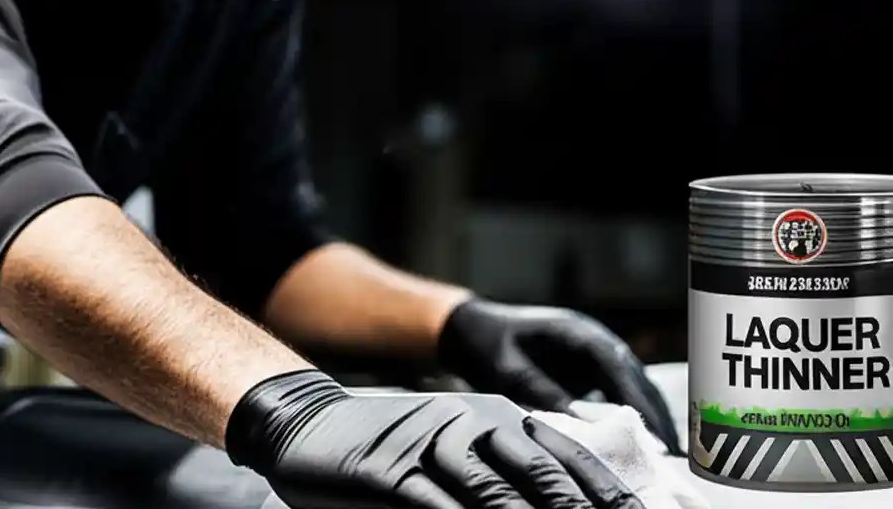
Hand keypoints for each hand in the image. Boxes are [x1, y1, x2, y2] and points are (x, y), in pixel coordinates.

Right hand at [226, 370, 646, 508]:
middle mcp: (471, 423)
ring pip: (496, 493)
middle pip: (543, 476)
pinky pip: (436, 504)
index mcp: (496, 417)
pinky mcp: (390, 469)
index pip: (569, 459)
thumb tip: (564, 500)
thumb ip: (504, 480)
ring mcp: (430, 443)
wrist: (307, 421)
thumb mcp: (452, 454)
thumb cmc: (389, 448)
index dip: (610, 495)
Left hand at [438, 298, 681, 455]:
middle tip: (669, 456)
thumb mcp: (509, 372)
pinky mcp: (594, 367)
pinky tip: (641, 443)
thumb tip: (583, 425)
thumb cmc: (488, 347)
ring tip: (663, 456)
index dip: (639, 402)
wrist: (473, 329)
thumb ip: (544, 393)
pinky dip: (635, 415)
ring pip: (636, 385)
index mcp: (577, 333)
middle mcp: (596, 340)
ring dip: (651, 417)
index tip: (654, 436)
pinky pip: (622, 391)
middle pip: (636, 378)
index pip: (618, 367)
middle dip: (655, 416)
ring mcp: (598, 352)